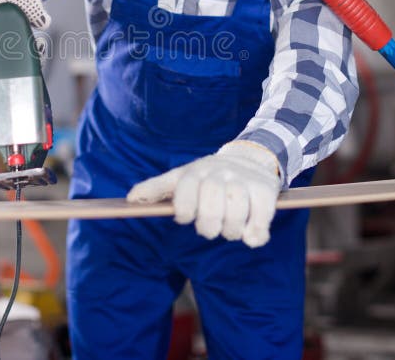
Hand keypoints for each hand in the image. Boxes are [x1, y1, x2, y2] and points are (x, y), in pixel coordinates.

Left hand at [126, 141, 280, 246]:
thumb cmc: (207, 176)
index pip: (185, 194)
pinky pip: (261, 216)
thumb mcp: (181, 177)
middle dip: (208, 226)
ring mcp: (243, 181)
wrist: (250, 157)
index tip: (185, 218)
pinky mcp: (266, 189)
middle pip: (211, 207)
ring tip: (229, 230)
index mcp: (195, 171)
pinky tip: (250, 236)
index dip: (185, 211)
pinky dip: (255, 233)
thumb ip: (156, 188)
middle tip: (210, 229)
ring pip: (236, 213)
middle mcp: (219, 173)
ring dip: (231, 231)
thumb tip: (129, 199)